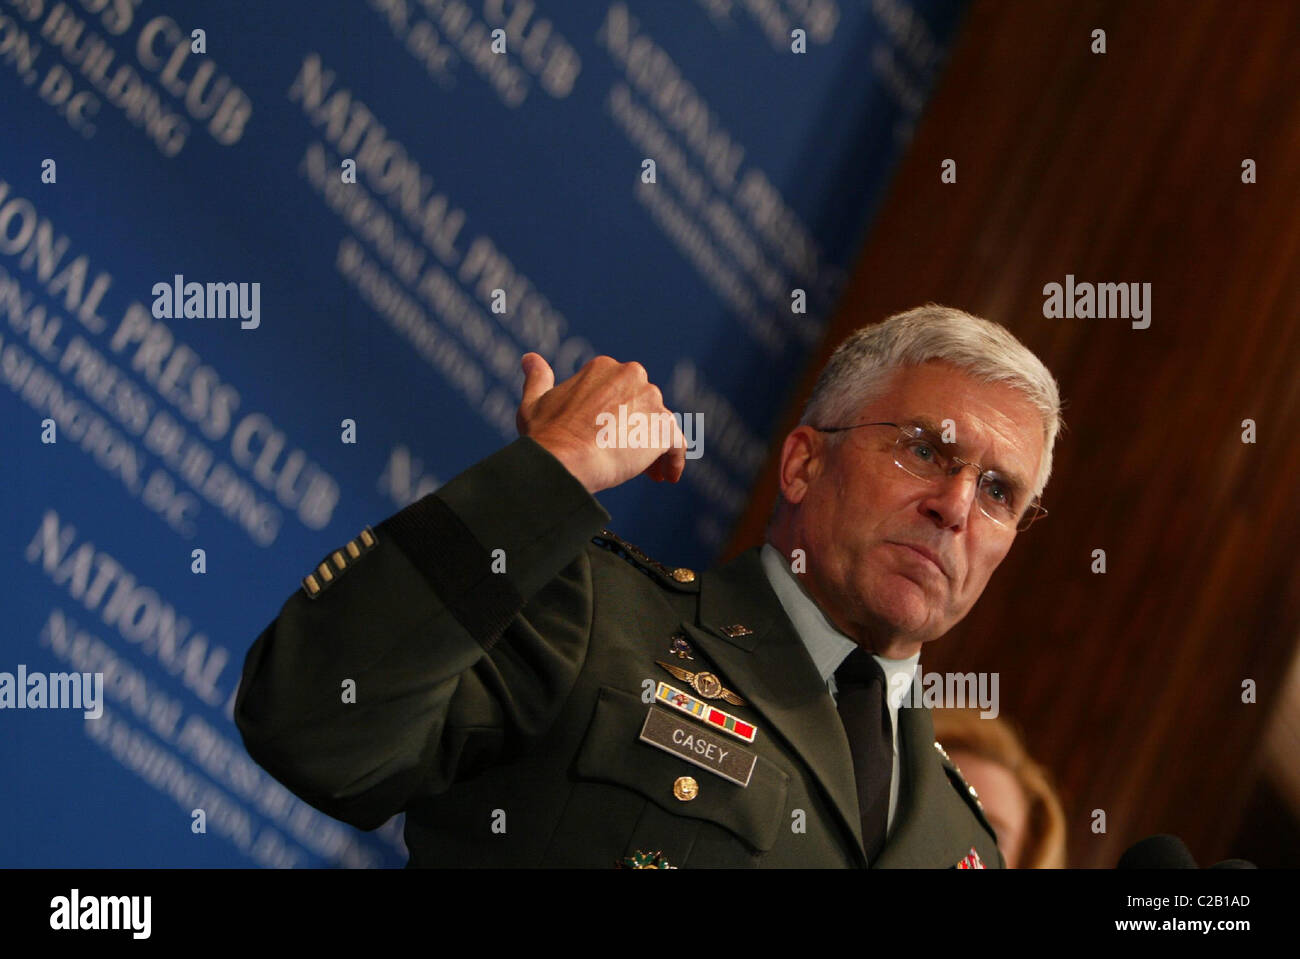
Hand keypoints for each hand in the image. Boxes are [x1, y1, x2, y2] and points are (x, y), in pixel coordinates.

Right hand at [516, 353, 687, 493]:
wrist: (564, 461)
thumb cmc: (546, 436)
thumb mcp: (534, 402)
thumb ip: (537, 379)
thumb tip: (530, 359)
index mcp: (603, 367)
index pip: (622, 392)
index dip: (617, 416)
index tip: (610, 436)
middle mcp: (632, 375)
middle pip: (644, 406)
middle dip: (637, 430)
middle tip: (625, 457)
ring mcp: (651, 400)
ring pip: (660, 425)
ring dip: (654, 447)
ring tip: (646, 473)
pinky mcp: (664, 428)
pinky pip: (677, 444)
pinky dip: (673, 460)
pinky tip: (665, 477)